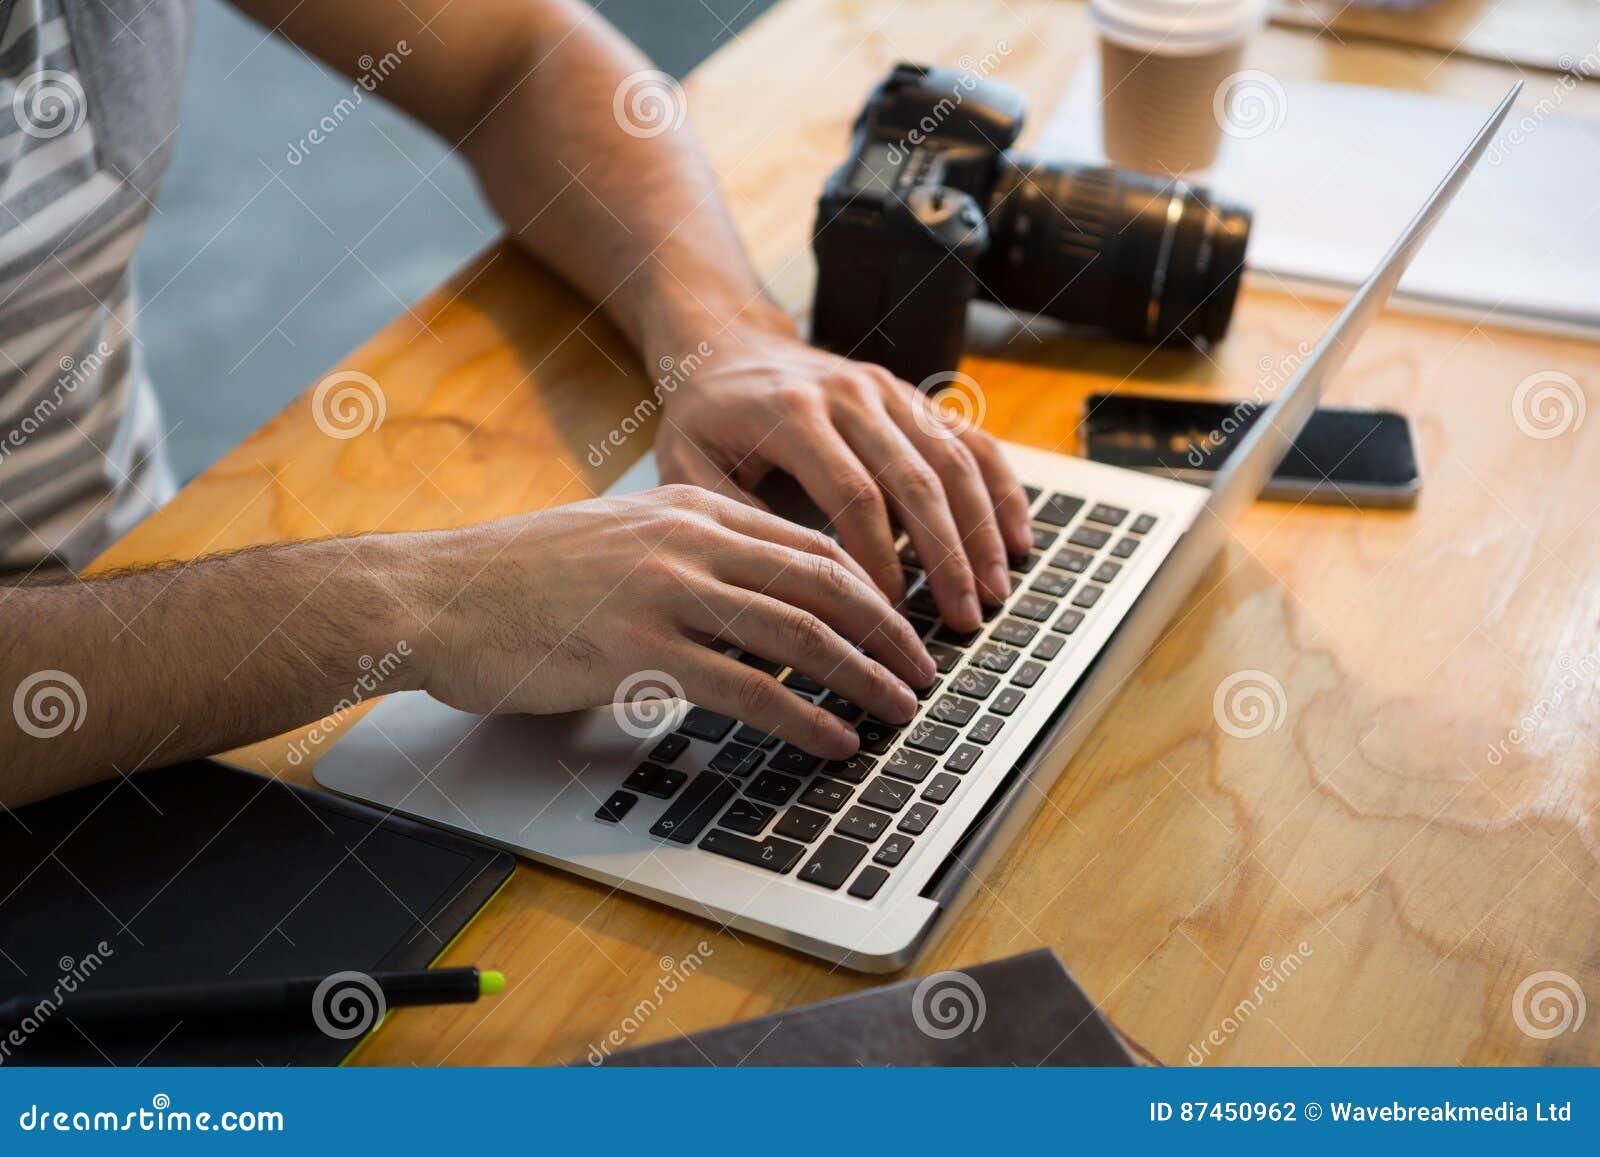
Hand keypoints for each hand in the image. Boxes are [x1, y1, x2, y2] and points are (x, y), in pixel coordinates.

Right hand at [407, 486, 937, 758]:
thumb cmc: (517, 578)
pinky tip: (836, 736)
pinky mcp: (640, 650)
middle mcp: (689, 540)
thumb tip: (749, 607)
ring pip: (800, 632)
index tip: (901, 622)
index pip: (810, 544)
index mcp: (689, 509)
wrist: (436, 595)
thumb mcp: (616, 541)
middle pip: (824, 583)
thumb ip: (685, 559)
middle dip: (889, 630)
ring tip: (900, 708)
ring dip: (864, 675)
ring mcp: (666, 592)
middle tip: (924, 670)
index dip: (871, 587)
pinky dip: (805, 716)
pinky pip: (749, 686)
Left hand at [652, 328, 1032, 633]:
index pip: (852, 494)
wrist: (727, 348)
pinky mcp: (913, 396)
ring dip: (982, 530)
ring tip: (995, 592)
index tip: (889, 616)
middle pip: (914, 479)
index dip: (878, 560)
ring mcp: (889, 389)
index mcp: (792, 412)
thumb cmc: (706, 421)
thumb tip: (788, 592)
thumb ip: (737, 523)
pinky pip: (971, 440)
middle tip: (962, 619)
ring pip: (953, 461)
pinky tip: (1019, 539)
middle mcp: (850, 392)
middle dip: (945, 557)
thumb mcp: (690, 469)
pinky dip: (1001, 490)